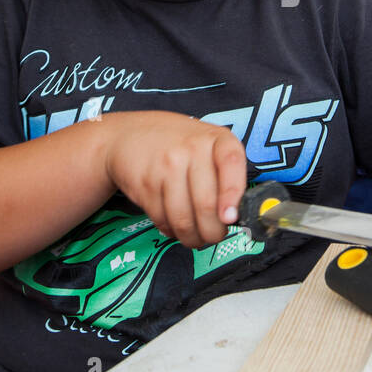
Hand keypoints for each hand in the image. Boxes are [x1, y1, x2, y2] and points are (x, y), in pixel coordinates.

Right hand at [103, 111, 246, 247]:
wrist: (132, 134)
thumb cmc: (180, 144)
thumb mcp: (210, 146)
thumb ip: (228, 174)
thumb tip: (239, 215)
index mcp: (217, 138)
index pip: (232, 163)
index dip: (232, 194)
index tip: (230, 217)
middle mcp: (191, 148)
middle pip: (206, 204)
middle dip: (213, 232)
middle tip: (213, 236)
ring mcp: (166, 165)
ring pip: (183, 219)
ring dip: (191, 237)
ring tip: (194, 236)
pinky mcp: (145, 183)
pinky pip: (162, 220)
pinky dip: (170, 230)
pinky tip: (173, 223)